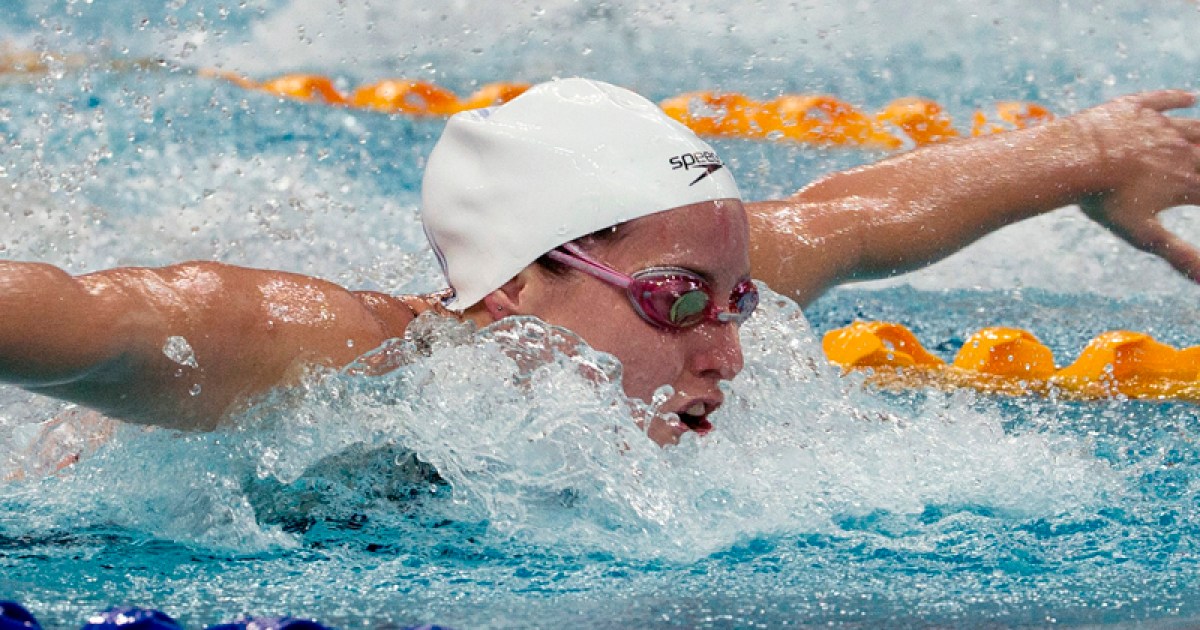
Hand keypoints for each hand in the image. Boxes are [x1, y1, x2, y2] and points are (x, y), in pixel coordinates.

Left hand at [1074, 90, 1199, 280]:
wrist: (1072, 160)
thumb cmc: (1105, 200)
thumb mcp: (1144, 234)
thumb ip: (1179, 256)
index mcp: (1188, 182)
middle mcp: (1182, 150)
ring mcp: (1160, 127)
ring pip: (1199, 126)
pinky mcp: (1136, 108)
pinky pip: (1163, 100)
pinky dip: (1178, 98)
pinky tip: (1193, 96)